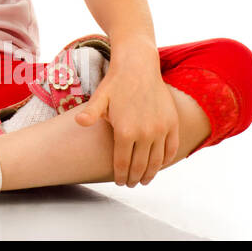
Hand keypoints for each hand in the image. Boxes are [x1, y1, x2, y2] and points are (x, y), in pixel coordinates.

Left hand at [73, 53, 178, 186]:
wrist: (138, 66)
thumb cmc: (115, 83)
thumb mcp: (99, 98)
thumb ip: (91, 113)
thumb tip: (79, 123)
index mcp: (125, 131)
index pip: (122, 163)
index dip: (120, 176)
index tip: (119, 182)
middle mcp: (145, 133)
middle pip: (140, 166)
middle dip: (134, 178)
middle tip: (130, 184)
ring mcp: (161, 129)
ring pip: (157, 161)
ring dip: (150, 174)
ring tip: (144, 180)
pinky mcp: (172, 123)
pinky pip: (172, 148)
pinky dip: (166, 160)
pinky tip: (160, 165)